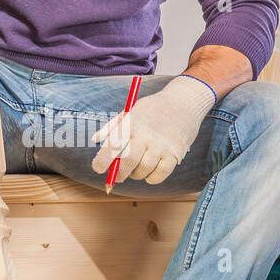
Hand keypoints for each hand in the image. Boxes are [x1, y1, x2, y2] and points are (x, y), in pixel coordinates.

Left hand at [90, 75, 215, 185]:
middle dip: (117, 174)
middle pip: (126, 163)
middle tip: (116, 177)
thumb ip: (112, 126)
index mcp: (132, 123)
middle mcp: (146, 135)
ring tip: (137, 167)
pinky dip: (151, 178)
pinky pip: (158, 176)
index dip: (101, 161)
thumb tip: (95, 139)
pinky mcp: (174, 154)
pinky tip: (150, 171)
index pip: (112, 146)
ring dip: (136, 174)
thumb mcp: (131, 111)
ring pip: (142, 172)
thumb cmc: (154, 108)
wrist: (184, 101)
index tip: (98, 168)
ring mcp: (161, 146)